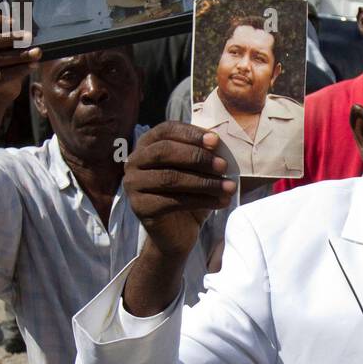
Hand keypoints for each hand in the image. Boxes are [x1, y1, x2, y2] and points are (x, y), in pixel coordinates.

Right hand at [0, 18, 39, 104]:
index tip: (14, 22)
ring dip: (20, 55)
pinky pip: (3, 74)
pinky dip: (21, 69)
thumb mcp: (6, 46)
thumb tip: (28, 33)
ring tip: (36, 52)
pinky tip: (33, 65)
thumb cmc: (5, 59)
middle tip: (29, 36)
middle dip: (10, 38)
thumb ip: (11, 36)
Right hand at [124, 123, 236, 258]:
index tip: (216, 141)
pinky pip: (173, 201)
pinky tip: (220, 202)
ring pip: (170, 178)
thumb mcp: (197, 171)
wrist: (177, 233)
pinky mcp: (139, 207)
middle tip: (224, 165)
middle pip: (164, 151)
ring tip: (229, 187)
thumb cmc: (188, 194)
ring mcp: (132, 185)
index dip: (191, 133)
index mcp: (147, 145)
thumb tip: (218, 142)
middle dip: (197, 157)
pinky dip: (201, 200)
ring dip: (204, 182)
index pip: (166, 130)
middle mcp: (134, 162)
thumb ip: (203, 154)